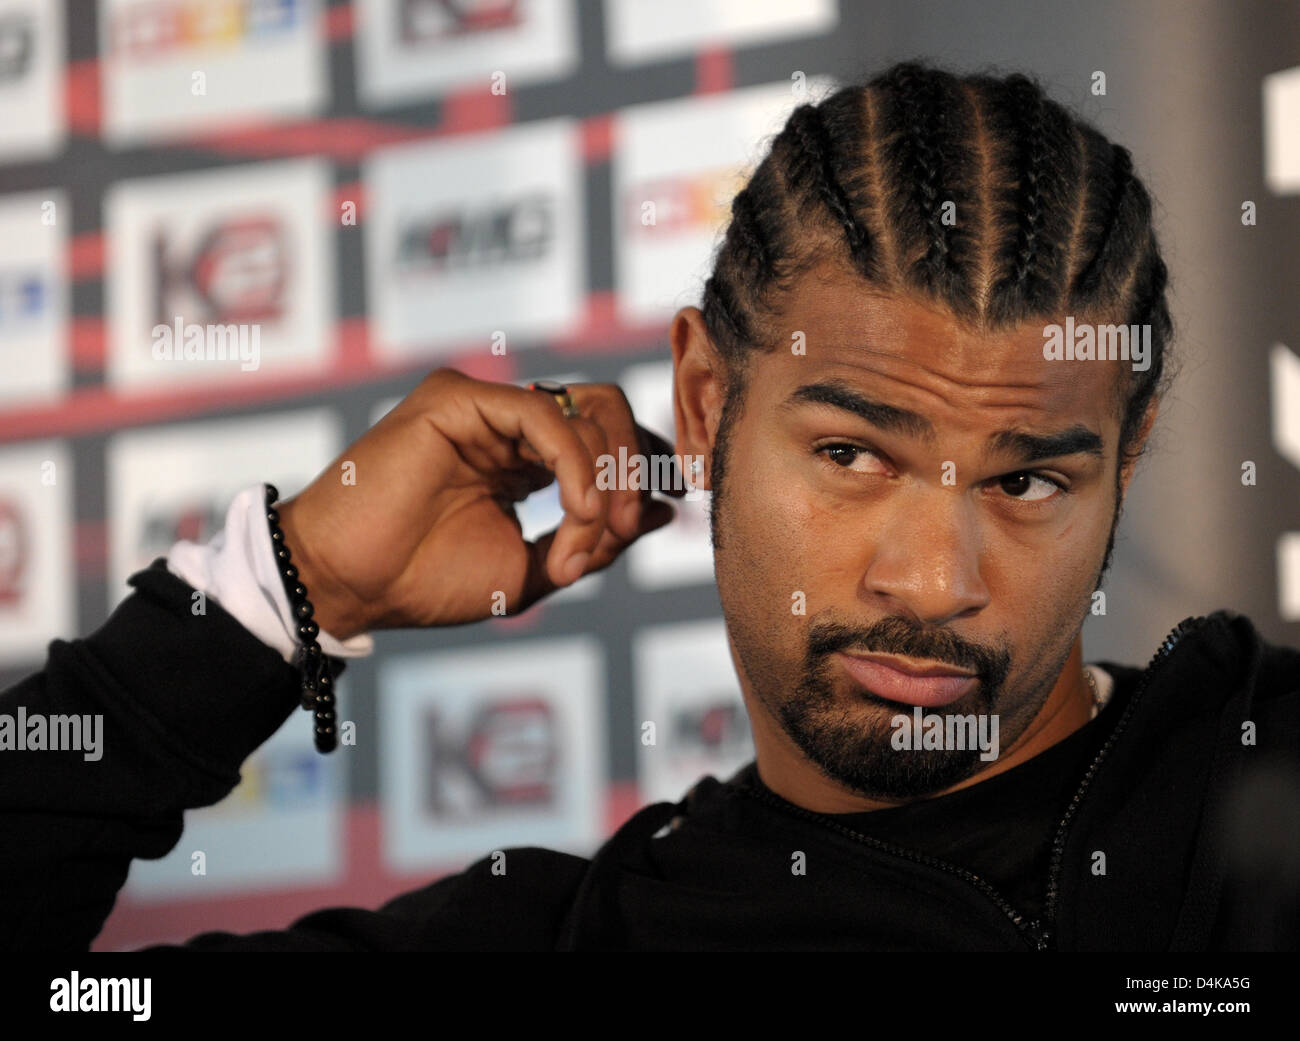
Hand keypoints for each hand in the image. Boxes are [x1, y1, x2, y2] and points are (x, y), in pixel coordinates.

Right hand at [275, 368, 686, 638]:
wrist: (351, 588)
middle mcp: (507, 426)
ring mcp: (482, 408)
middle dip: (632, 470)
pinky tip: (576, 512)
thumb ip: (598, 539)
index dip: (643, 467)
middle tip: (626, 529)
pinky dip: (575, 466)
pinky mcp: (456, 399)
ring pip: (584, 410)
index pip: (607, 438)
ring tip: (584, 540)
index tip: (662, 512)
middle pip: (608, 413)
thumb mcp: (535, 570)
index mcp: (525, 461)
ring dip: (602, 481)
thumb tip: (668, 513)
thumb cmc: (426, 583)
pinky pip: (544, 415)